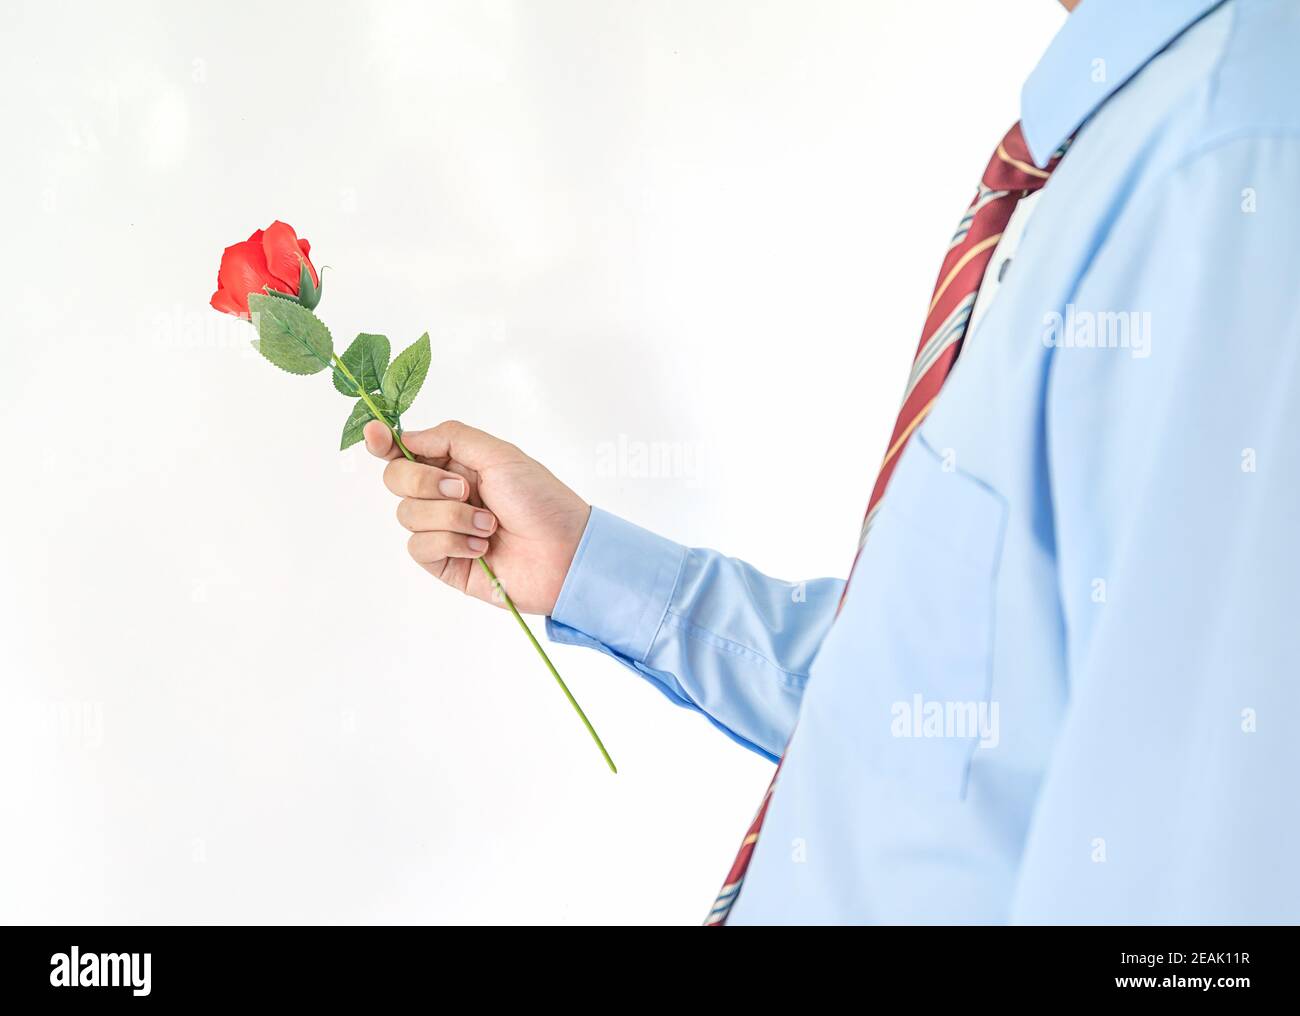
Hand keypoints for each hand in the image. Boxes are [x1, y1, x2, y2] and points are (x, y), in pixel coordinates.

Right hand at [364, 419, 590, 615]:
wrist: (564, 554)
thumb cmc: (541, 501)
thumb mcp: (499, 454)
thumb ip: (449, 437)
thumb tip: (405, 435)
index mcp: (457, 465)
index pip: (407, 451)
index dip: (384, 443)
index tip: (376, 438)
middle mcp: (445, 495)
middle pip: (396, 479)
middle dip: (425, 482)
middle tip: (465, 491)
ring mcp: (442, 530)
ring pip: (407, 514)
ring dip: (450, 517)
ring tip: (489, 526)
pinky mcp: (443, 563)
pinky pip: (418, 546)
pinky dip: (450, 543)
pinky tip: (480, 548)